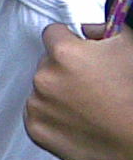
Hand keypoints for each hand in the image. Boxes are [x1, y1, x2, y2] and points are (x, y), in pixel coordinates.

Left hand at [26, 24, 132, 159]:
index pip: (53, 34)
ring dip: (57, 93)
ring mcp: (37, 104)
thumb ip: (102, 29)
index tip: (82, 54)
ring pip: (42, 89)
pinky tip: (78, 122)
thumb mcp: (129, 46)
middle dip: (64, 69)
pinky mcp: (36, 129)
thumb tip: (85, 30)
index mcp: (63, 53)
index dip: (70, 41)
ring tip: (88, 106)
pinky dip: (53, 117)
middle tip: (91, 85)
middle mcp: (43, 77)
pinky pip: (38, 115)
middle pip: (47, 63)